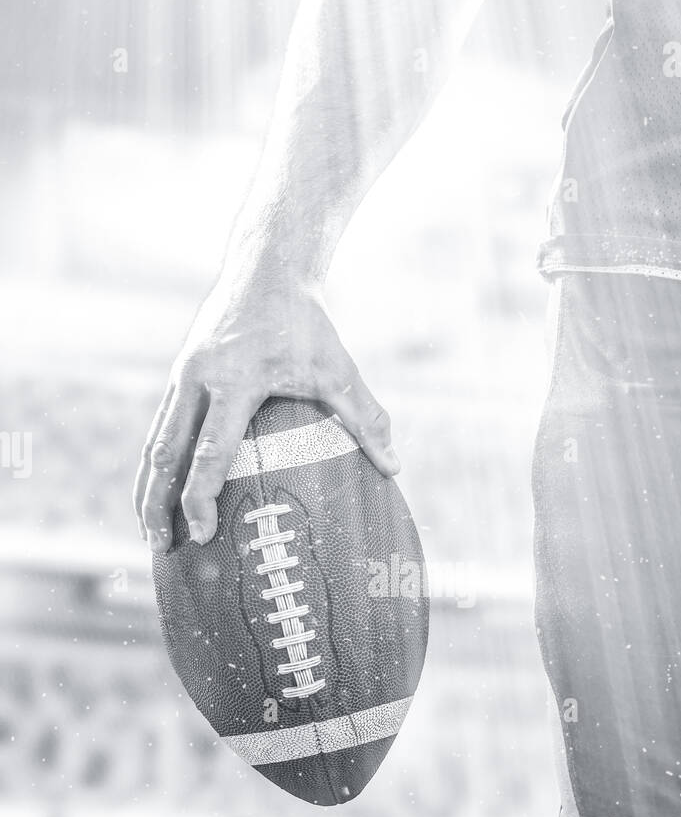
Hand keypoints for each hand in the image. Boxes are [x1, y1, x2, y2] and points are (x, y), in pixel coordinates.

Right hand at [133, 269, 398, 549]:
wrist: (265, 269)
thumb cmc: (306, 322)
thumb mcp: (338, 368)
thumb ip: (367, 418)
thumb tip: (395, 468)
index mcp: (234, 382)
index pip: (209, 450)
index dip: (200, 495)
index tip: (202, 531)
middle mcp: (197, 379)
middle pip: (165, 453)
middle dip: (158, 504)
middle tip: (161, 547)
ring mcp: (182, 376)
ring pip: (154, 442)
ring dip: (147, 489)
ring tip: (150, 533)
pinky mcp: (178, 376)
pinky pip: (159, 428)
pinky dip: (154, 465)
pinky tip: (158, 494)